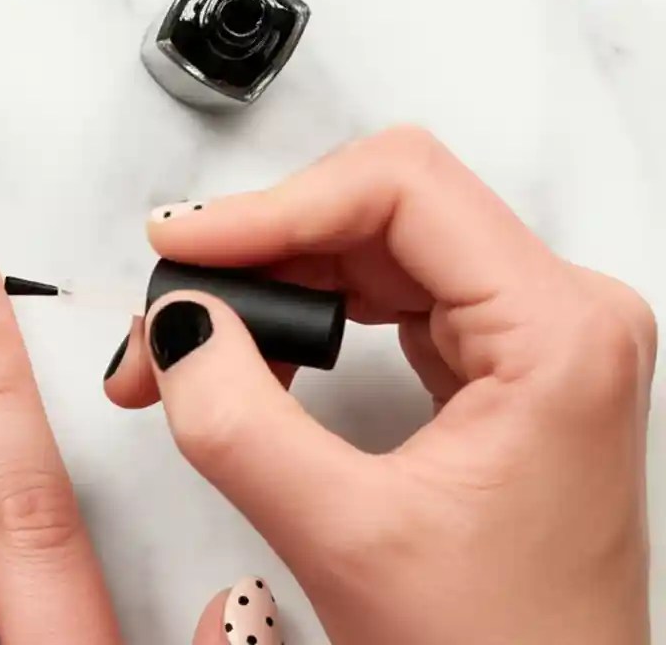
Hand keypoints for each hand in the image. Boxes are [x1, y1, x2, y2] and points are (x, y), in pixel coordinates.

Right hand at [105, 126, 656, 643]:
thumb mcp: (344, 538)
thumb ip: (238, 424)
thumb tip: (175, 325)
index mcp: (558, 332)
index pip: (401, 189)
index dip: (274, 205)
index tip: (183, 245)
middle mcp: (558, 316)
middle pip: (378, 212)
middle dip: (256, 257)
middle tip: (167, 319)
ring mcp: (529, 339)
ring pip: (371, 253)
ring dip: (270, 291)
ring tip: (192, 355)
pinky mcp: (495, 369)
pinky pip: (382, 302)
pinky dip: (302, 323)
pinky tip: (252, 366)